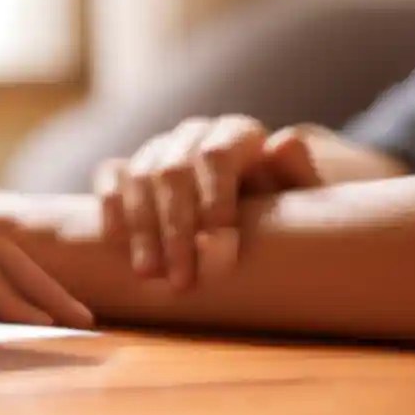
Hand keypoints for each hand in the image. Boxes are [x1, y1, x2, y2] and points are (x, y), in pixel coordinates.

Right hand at [94, 115, 322, 289]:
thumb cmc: (287, 212)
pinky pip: (110, 178)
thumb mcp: (304, 197)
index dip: (215, 200)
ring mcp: (158, 149)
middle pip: (173, 172)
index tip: (220, 249)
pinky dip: (112, 209)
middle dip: (176, 230)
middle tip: (181, 280)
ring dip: (143, 229)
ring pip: (140, 177)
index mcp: (238, 134)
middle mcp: (194, 135)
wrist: (258, 216)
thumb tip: (284, 140)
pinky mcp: (129, 167)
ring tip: (150, 275)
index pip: (217, 156)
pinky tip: (117, 245)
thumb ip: (298, 173)